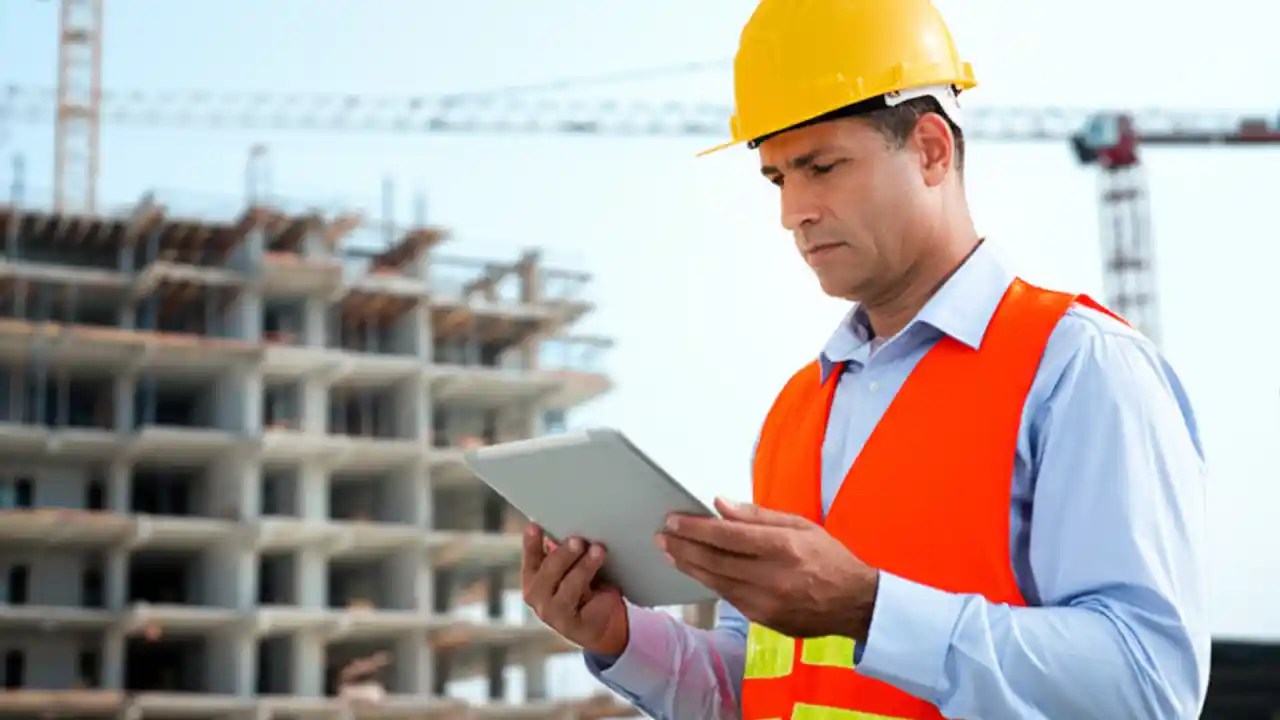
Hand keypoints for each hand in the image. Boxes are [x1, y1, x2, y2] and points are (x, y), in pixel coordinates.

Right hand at [521, 524, 628, 654]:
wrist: (598, 623)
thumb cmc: (583, 586)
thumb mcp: (571, 566)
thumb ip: (564, 551)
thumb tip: (567, 529)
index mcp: (532, 577)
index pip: (531, 557)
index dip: (531, 543)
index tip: (535, 526)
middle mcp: (536, 596)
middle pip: (548, 571)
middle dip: (564, 555)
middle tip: (578, 541)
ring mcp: (552, 613)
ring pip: (568, 587)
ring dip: (584, 568)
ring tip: (598, 551)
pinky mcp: (572, 625)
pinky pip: (585, 605)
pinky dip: (597, 590)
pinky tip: (607, 583)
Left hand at [658, 497, 878, 640]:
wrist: (855, 604)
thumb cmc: (829, 558)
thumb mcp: (801, 525)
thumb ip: (758, 516)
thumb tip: (720, 505)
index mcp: (783, 547)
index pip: (727, 535)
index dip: (695, 528)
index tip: (673, 520)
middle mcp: (771, 577)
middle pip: (714, 560)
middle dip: (683, 547)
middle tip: (662, 537)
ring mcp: (765, 603)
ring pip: (715, 582)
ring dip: (689, 566)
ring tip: (670, 552)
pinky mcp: (763, 620)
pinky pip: (728, 597)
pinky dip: (710, 582)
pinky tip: (697, 570)